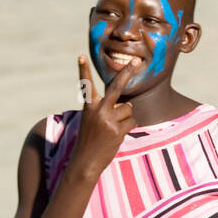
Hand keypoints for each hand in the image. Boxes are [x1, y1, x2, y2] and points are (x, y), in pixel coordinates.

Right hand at [70, 56, 136, 178]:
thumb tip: (130, 104)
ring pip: (128, 109)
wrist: (86, 161)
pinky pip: (132, 122)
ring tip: (112, 129)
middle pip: (116, 87)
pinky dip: (127, 128)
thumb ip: (109, 109)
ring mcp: (108, 119)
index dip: (83, 70)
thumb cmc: (91, 140)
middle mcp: (98, 110)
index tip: (81, 56)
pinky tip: (116, 136)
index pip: (86, 85)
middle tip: (136, 60)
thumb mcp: (93, 120)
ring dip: (125, 118)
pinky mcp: (117, 130)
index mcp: (89, 106)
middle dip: (127, 72)